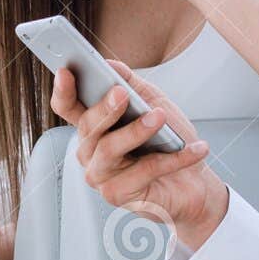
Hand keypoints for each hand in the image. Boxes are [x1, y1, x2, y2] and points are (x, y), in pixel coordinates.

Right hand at [50, 62, 226, 250]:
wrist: (193, 183)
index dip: (63, 90)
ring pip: (110, 149)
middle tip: (121, 93)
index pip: (68, 107)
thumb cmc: (169, 142)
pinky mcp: (118, 194)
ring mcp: (100, 175)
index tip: (65, 71)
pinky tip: (196, 148)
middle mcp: (90, 151)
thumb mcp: (154, 104)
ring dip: (136, 131)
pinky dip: (174, 158)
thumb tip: (111, 64)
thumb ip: (132, 84)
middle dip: (105, 108)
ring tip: (159, 117)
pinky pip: (145, 171)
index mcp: (94, 126)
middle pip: (88, 126)